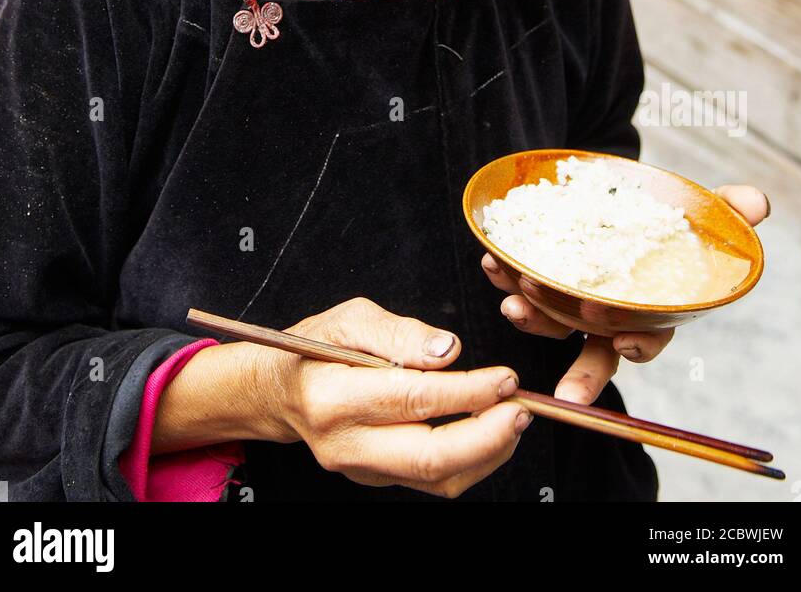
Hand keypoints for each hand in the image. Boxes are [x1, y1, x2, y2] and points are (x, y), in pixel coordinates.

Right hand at [252, 296, 532, 497]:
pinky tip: (490, 432)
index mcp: (332, 397)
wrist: (277, 392)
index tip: (505, 377)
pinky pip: (432, 482)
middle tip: (522, 409)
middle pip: (428, 457)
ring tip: (514, 418)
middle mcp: (345, 444)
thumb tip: (449, 350)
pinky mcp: (377, 479)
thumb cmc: (313, 347)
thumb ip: (399, 333)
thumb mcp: (349, 319)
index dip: (466, 392)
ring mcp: (361, 470)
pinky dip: (471, 461)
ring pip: (436, 479)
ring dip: (487, 453)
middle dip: (487, 437)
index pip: (412, 400)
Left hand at [481, 182, 771, 404]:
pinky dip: (505, 275)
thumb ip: (725, 207)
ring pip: (552, 323)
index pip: (651, 339)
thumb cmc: (661, 209)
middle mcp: (611, 313)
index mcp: (652, 307)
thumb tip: (756, 202)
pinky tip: (493, 260)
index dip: (642, 347)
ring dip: (532, 318)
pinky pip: (520, 285)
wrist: (616, 186)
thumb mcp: (694, 206)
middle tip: (563, 393)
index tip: (628, 345)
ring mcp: (572, 298)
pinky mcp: (541, 274)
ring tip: (514, 302)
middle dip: (582, 375)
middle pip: (598, 353)